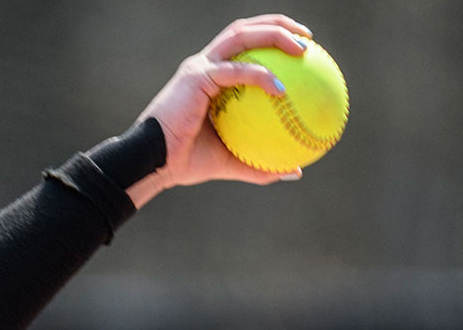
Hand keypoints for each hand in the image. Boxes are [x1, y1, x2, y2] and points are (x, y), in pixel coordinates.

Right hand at [125, 14, 312, 207]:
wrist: (154, 163)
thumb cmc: (185, 163)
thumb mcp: (230, 163)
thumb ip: (261, 165)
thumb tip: (295, 172)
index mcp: (211, 78)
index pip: (243, 46)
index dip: (271, 39)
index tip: (301, 49)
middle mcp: (205, 65)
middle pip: (244, 30)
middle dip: (278, 24)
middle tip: (308, 38)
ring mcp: (199, 67)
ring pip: (240, 36)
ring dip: (273, 34)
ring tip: (302, 46)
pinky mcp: (196, 77)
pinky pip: (235, 70)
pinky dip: (259, 75)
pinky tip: (282, 88)